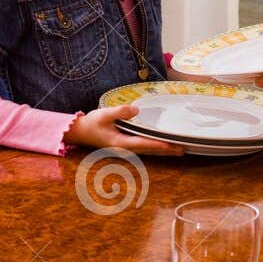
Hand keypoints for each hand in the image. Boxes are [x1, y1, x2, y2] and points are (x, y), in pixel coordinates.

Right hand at [64, 104, 182, 155]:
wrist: (79, 132)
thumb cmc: (91, 123)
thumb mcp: (104, 114)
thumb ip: (120, 112)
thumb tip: (136, 111)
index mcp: (120, 142)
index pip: (143, 144)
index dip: (158, 144)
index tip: (171, 145)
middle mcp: (125, 148)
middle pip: (149, 150)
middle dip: (166, 150)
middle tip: (183, 149)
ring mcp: (125, 148)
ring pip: (148, 150)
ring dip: (163, 150)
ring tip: (179, 150)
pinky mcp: (125, 145)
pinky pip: (144, 147)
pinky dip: (155, 147)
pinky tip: (163, 146)